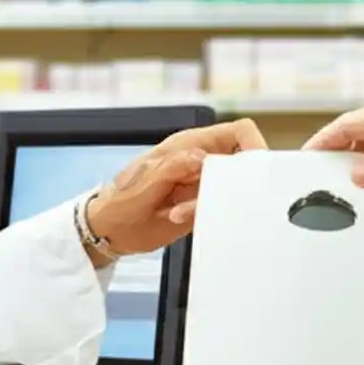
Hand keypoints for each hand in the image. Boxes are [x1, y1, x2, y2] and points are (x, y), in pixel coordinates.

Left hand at [84, 118, 266, 258]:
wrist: (109, 231)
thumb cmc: (120, 202)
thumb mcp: (143, 183)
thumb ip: (171, 168)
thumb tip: (200, 156)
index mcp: (191, 145)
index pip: (239, 133)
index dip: (254, 145)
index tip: (255, 169)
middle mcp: (203, 163)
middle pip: (242, 164)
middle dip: (235, 183)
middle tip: (215, 198)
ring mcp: (204, 186)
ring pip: (234, 190)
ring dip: (215, 203)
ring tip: (178, 212)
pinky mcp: (203, 207)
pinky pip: (221, 209)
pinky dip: (209, 216)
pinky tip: (178, 218)